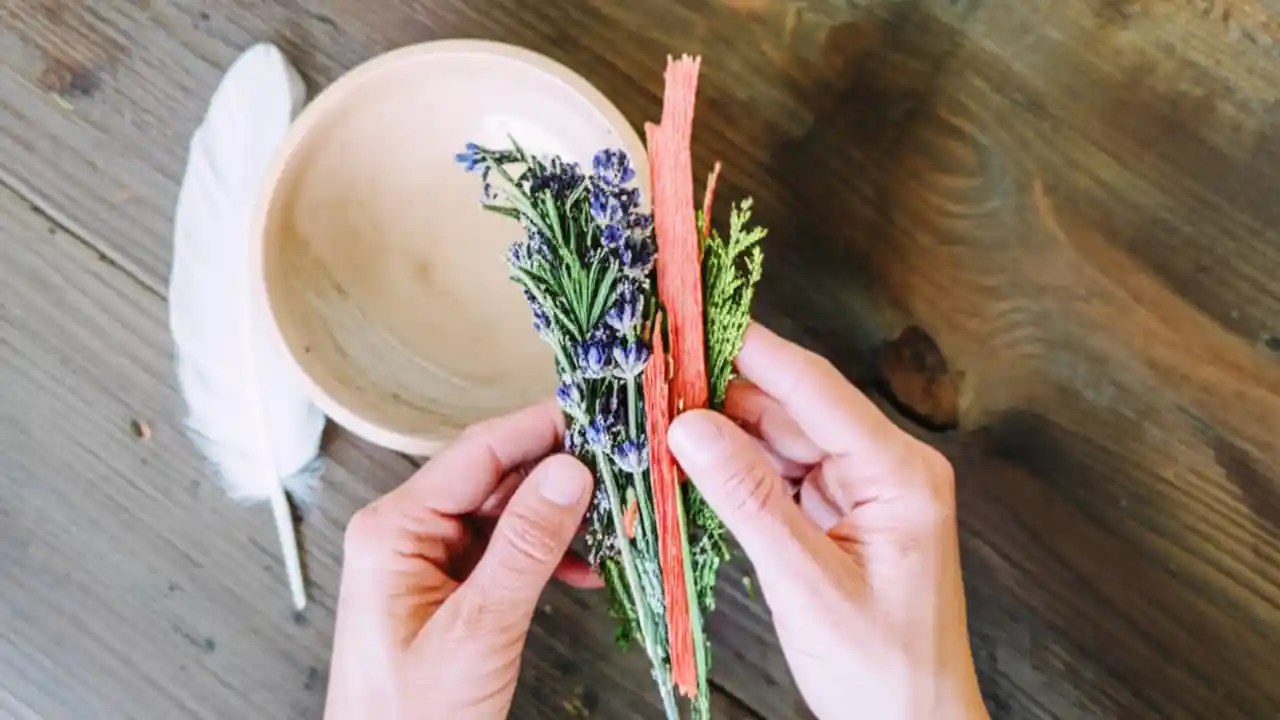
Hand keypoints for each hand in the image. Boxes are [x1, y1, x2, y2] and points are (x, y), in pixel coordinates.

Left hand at [325, 402, 595, 719]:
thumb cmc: (410, 718)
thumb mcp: (476, 629)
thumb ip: (524, 548)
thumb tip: (569, 472)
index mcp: (394, 529)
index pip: (478, 451)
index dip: (541, 427)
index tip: (598, 412)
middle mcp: (408, 533)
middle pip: (496, 476)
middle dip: (562, 472)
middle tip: (623, 465)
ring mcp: (429, 560)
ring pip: (508, 513)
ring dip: (562, 516)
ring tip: (615, 518)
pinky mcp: (451, 589)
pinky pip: (507, 551)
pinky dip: (549, 554)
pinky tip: (586, 566)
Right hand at [668, 325, 987, 719]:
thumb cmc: (880, 671)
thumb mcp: (806, 585)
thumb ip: (748, 501)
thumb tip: (689, 427)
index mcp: (899, 473)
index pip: (814, 388)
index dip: (749, 348)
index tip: (692, 316)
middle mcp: (885, 467)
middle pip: (793, 406)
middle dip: (722, 389)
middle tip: (653, 373)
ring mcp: (862, 488)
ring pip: (781, 436)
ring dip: (723, 428)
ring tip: (659, 415)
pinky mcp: (840, 511)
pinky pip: (781, 471)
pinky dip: (737, 467)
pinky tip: (693, 460)